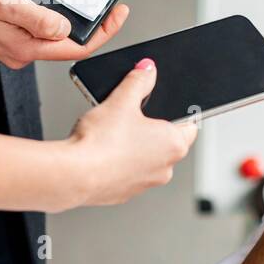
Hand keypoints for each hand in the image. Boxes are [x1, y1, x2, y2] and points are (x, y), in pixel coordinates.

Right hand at [0, 0, 127, 68]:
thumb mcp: (6, 0)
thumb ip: (38, 19)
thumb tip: (65, 31)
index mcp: (25, 48)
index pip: (78, 49)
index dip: (104, 34)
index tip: (119, 15)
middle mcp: (22, 53)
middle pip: (70, 46)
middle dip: (94, 29)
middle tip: (111, 10)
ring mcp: (16, 48)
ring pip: (56, 39)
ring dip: (73, 24)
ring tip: (87, 7)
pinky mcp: (11, 39)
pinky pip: (41, 33)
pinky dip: (55, 22)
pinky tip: (55, 8)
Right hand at [66, 59, 197, 205]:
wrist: (73, 175)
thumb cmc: (101, 142)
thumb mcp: (121, 101)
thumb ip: (138, 82)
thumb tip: (147, 70)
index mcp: (175, 144)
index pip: (190, 125)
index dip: (178, 113)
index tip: (166, 108)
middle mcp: (166, 168)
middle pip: (166, 142)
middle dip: (150, 129)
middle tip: (130, 118)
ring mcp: (146, 183)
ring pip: (146, 159)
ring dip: (134, 148)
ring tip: (111, 135)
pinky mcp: (125, 193)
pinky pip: (127, 174)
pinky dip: (118, 164)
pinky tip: (102, 153)